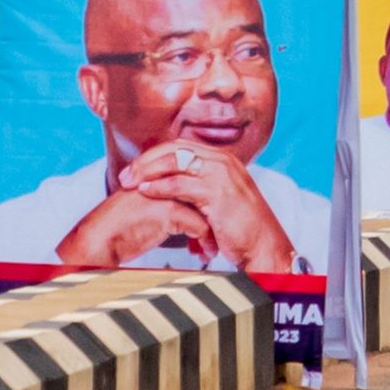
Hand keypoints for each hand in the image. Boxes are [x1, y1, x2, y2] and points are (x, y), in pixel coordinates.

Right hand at [56, 187, 217, 267]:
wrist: (98, 240)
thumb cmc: (121, 228)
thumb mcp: (150, 207)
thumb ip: (169, 200)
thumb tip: (192, 209)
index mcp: (164, 174)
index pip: (198, 184)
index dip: (209, 205)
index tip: (216, 222)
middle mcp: (168, 179)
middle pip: (205, 194)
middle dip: (216, 217)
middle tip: (221, 234)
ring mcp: (169, 193)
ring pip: (206, 210)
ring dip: (212, 232)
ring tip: (211, 249)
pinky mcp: (168, 210)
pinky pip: (199, 226)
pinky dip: (205, 242)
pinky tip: (204, 254)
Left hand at [119, 142, 294, 271]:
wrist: (263, 243)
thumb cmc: (241, 227)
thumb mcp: (221, 199)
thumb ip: (201, 188)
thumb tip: (174, 187)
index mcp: (224, 159)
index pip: (182, 146)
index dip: (156, 155)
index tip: (136, 168)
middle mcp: (223, 161)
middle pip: (175, 149)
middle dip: (146, 160)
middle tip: (126, 175)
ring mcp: (221, 174)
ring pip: (174, 162)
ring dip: (147, 171)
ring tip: (129, 182)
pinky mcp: (217, 192)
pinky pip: (180, 184)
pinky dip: (159, 186)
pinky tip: (145, 192)